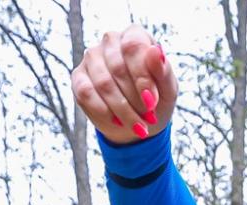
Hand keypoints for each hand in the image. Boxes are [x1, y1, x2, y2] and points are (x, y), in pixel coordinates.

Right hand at [71, 24, 177, 144]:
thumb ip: (163, 71)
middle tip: (148, 119)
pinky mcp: (78, 77)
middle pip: (117, 68)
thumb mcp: (167, 89)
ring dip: (122, 110)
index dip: (142, 77)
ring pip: (103, 83)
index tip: (152, 102)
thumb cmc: (156, 99)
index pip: (133, 47)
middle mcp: (110, 41)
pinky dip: (104, 112)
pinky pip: (86, 93)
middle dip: (135, 99)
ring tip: (137, 126)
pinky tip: (117, 122)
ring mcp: (92, 57)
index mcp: (135, 35)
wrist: (139, 122)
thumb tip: (155, 51)